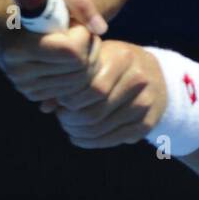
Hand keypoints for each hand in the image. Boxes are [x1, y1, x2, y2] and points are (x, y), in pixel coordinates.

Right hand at [0, 0, 107, 107]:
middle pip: (78, 71)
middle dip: (87, 49)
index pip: (72, 52)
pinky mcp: (30, 92)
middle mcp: (15, 69)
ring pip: (76, 84)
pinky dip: (74, 74)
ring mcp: (22, 84)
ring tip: (73, 40)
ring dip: (84, 61)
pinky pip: (68, 91)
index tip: (75, 21)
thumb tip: (101, 28)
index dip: (82, 35)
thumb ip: (80, 3)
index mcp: (17, 43)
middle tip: (80, 31)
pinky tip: (65, 56)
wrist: (2, 14)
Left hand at [51, 41, 168, 148]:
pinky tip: (80, 137)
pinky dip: (92, 142)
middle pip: (95, 112)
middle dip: (71, 119)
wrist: (152, 73)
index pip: (91, 88)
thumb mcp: (93, 60)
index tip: (60, 99)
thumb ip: (69, 79)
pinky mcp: (148, 123)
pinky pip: (114, 139)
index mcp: (123, 57)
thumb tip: (46, 106)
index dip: (70, 99)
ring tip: (69, 126)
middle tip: (62, 117)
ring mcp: (146, 102)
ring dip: (79, 132)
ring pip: (102, 128)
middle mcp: (138, 79)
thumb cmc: (112, 65)